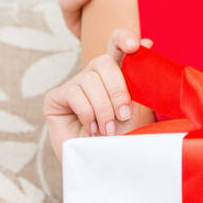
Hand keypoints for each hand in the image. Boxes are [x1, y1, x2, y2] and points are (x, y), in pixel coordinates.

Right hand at [44, 28, 150, 158]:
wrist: (102, 163)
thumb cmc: (122, 136)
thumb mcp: (136, 106)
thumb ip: (139, 79)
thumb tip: (148, 42)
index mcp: (115, 73)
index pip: (116, 44)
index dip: (124, 39)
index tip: (136, 46)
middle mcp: (93, 75)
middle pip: (104, 61)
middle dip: (118, 89)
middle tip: (124, 115)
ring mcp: (73, 85)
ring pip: (90, 80)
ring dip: (104, 108)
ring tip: (108, 130)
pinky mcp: (55, 98)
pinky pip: (74, 94)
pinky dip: (88, 113)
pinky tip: (92, 128)